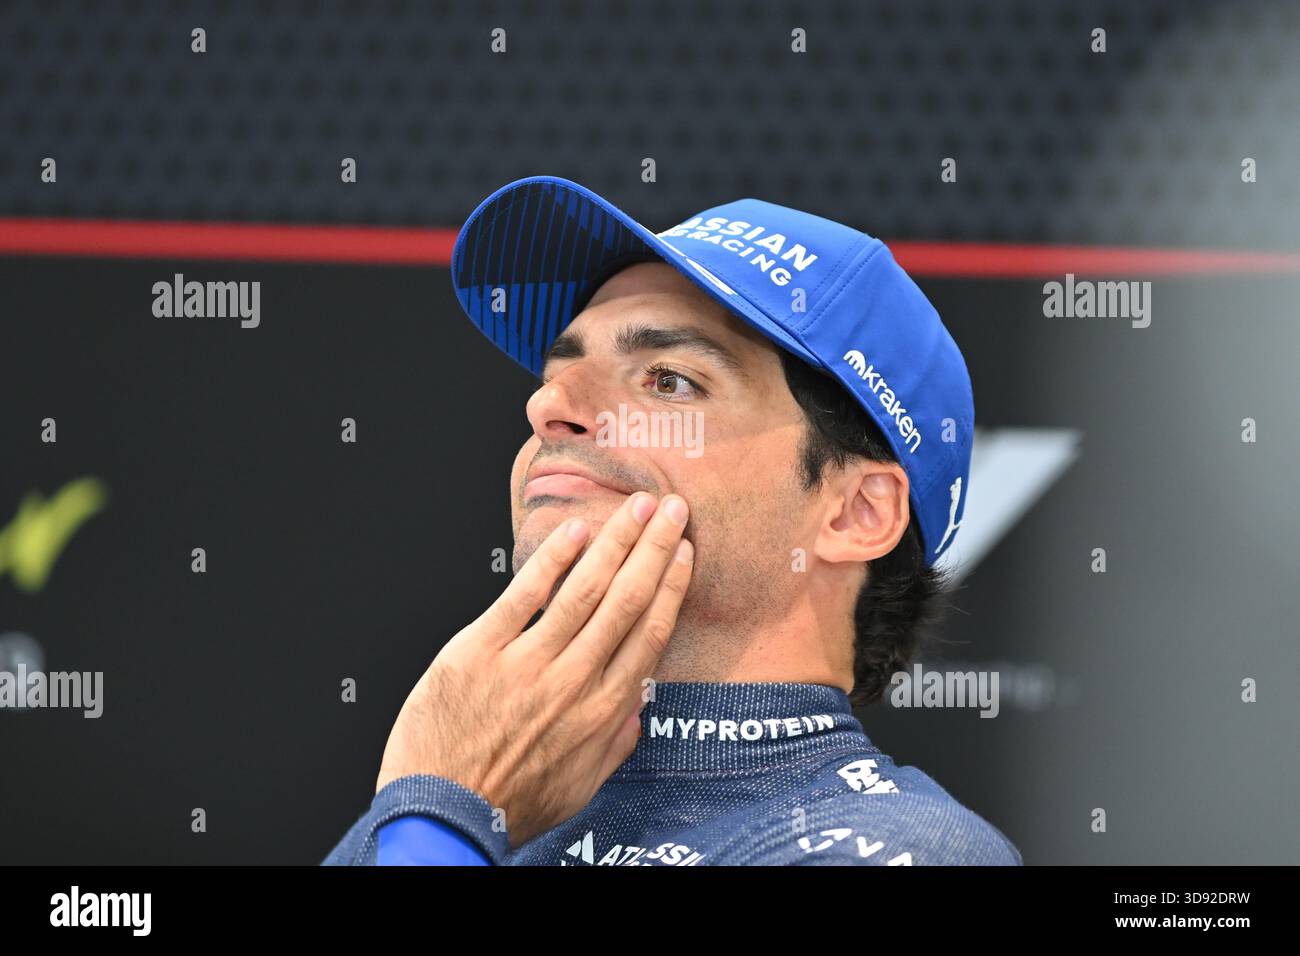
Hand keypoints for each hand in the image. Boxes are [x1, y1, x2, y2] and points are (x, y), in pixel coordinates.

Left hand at [375, 491, 693, 846]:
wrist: (444, 815)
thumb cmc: (509, 804)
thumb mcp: (579, 786)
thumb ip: (615, 743)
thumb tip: (640, 706)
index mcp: (602, 711)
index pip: (649, 633)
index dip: (671, 587)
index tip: (684, 552)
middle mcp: (573, 681)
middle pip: (625, 601)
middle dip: (653, 548)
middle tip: (671, 508)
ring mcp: (527, 663)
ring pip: (584, 591)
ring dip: (615, 543)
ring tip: (635, 507)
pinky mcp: (480, 651)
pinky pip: (523, 597)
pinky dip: (551, 562)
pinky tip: (574, 531)